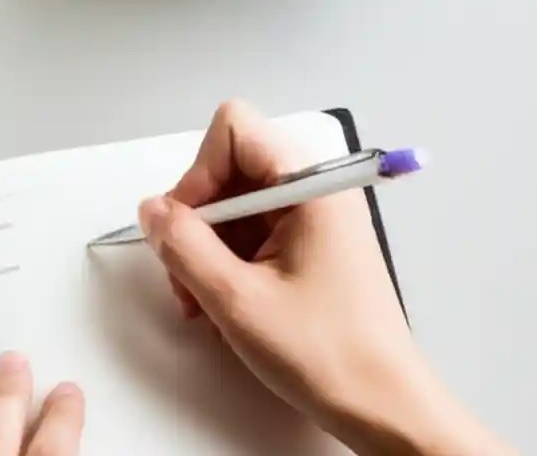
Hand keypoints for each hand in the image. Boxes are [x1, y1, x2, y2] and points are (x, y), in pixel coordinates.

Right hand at [137, 100, 515, 455]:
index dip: (199, 173)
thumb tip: (152, 211)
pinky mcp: (309, 246)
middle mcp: (315, 190)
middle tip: (188, 274)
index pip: (234, 129)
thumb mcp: (237, 300)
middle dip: (197, 219)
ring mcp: (313, 219)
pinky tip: (223, 304)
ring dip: (207, 248)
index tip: (188, 226)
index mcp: (311, 186)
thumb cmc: (329, 354)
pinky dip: (226, 263)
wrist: (383, 406)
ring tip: (204, 302)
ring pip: (234, 204)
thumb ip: (184, 246)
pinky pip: (251, 233)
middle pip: (229, 168)